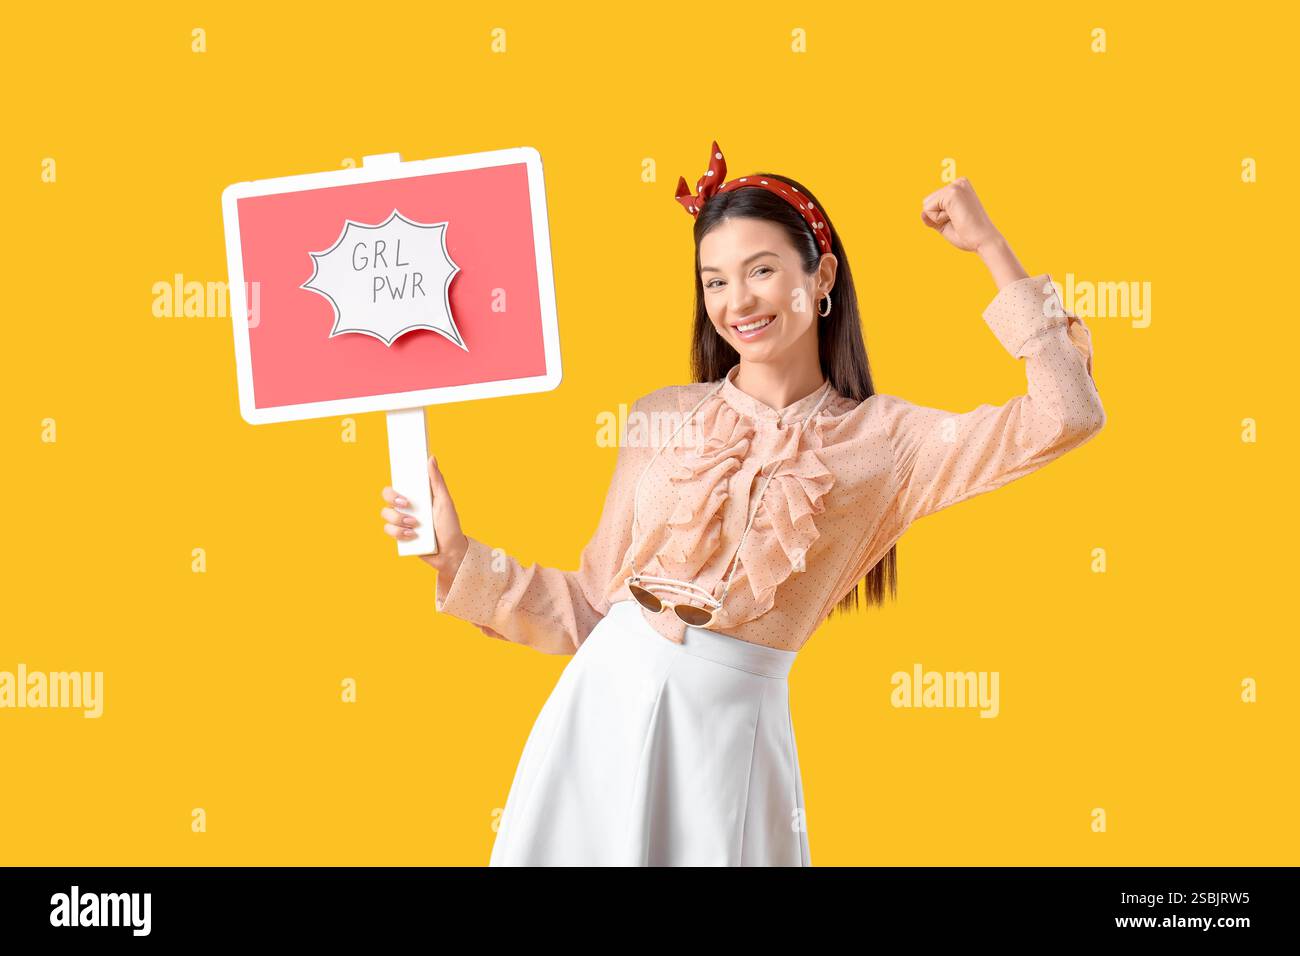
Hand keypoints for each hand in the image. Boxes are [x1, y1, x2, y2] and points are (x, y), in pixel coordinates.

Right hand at [381, 456, 468, 574]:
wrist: (450, 553)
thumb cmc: (450, 526)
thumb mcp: (445, 502)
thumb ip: (437, 481)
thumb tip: (431, 458)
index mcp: (417, 496)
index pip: (399, 483)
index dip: (395, 480)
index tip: (398, 483)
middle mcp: (406, 507)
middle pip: (386, 495)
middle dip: (392, 498)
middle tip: (406, 504)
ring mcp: (401, 521)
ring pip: (386, 514)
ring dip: (399, 519)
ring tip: (415, 525)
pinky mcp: (399, 536)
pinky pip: (389, 530)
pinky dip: (400, 533)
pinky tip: (413, 536)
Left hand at [920, 177, 1002, 253]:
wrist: (984, 241)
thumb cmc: (968, 235)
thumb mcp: (945, 224)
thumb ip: (932, 218)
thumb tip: (922, 213)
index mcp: (960, 188)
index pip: (933, 202)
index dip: (940, 217)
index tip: (958, 220)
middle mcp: (958, 182)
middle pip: (927, 201)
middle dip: (937, 217)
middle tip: (957, 221)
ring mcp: (956, 186)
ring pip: (927, 205)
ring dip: (938, 218)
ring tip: (957, 219)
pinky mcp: (952, 192)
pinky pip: (928, 209)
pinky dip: (938, 219)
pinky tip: (955, 218)